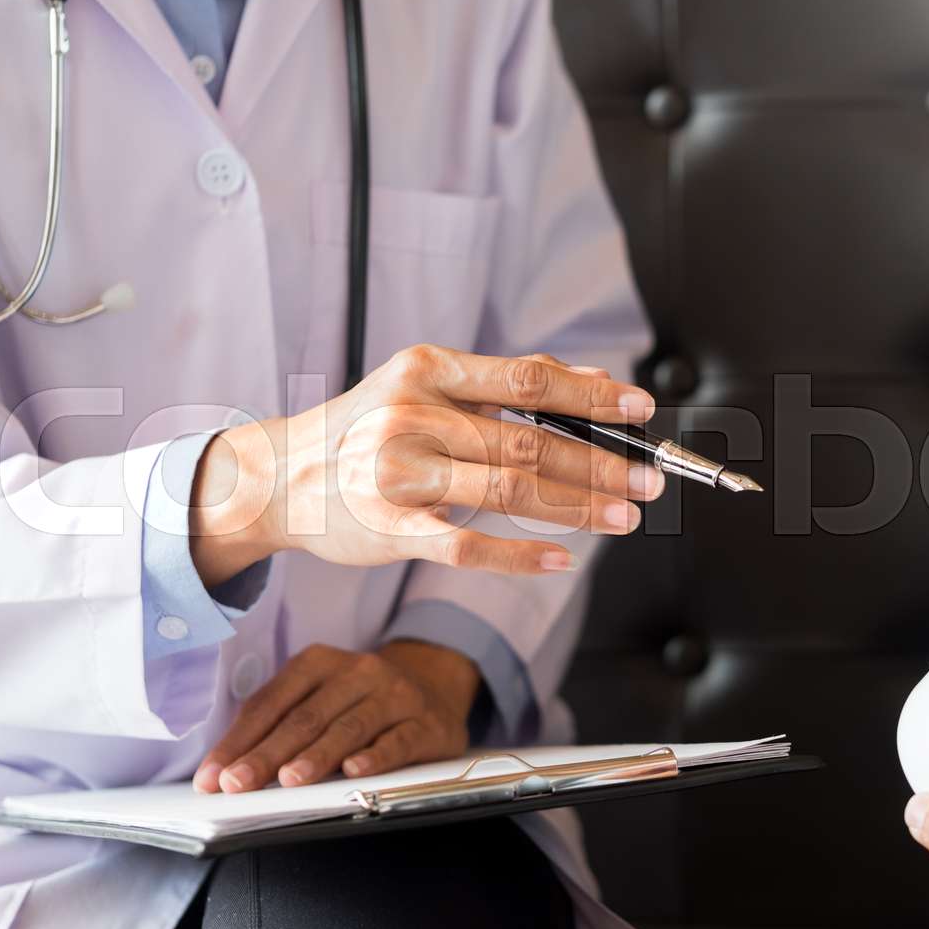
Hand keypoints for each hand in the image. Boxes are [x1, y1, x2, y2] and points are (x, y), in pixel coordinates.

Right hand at [187, 346, 664, 584]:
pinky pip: (466, 546)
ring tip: (625, 517)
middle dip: (600, 462)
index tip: (641, 409)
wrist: (279, 477)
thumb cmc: (364, 428)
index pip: (526, 378)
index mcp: (427, 369)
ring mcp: (398, 472)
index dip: (591, 394)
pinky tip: (560, 559)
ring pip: (508, 489)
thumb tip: (591, 384)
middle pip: (528, 439)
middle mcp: (412, 414)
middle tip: (650, 480)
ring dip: (577, 506)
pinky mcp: (389, 527)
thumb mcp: (421, 386)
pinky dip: (519, 555)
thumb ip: (499, 385)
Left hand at [193, 639, 479, 792]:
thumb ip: (280, 724)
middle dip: (267, 754)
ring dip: (317, 755)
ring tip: (289, 780)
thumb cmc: (361, 700)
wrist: (436, 685)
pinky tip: (354, 771)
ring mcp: (395, 695)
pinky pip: (399, 740)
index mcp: (320, 662)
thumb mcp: (320, 696)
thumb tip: (229, 768)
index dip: (239, 740)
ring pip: (349, 727)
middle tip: (237, 785)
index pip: (271, 703)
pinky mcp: (427, 722)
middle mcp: (358, 672)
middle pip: (306, 717)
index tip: (212, 777)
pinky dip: (376, 756)